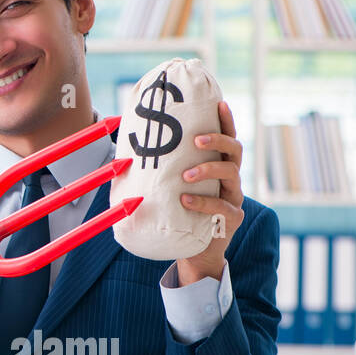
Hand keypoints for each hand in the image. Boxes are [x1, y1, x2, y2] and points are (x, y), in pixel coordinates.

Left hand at [176, 100, 243, 283]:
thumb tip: (121, 155)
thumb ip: (159, 172)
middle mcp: (230, 179)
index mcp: (218, 166)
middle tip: (195, 140)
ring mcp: (234, 198)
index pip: (227, 139)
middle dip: (217, 141)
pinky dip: (203, 202)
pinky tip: (185, 200)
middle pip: (234, 151)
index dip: (226, 121)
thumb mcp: (171, 188)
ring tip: (185, 176)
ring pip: (231, 174)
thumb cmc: (180, 212)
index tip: (220, 103)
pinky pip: (222, 207)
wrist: (195, 250)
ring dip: (208, 169)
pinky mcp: (232, 219)